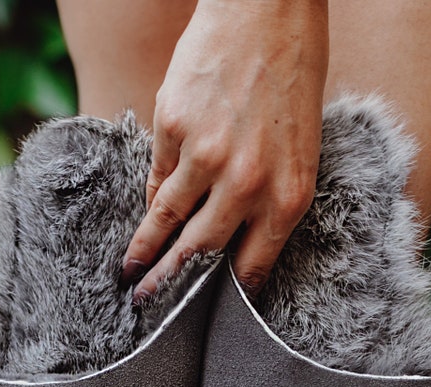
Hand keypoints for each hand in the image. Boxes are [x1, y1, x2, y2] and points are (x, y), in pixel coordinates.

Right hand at [122, 0, 328, 300]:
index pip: (251, 267)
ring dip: (145, 251)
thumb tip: (231, 242)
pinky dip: (151, 195)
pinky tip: (144, 213)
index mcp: (288, 198)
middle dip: (173, 285)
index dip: (226, 295)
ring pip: (168, 220)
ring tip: (130, 273)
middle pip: (201, 254)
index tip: (207, 313)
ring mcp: (207, 159)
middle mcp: (247, 187)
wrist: (266, 12)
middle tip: (151, 305)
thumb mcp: (300, 152)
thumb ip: (269, 200)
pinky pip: (157, 175)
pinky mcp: (174, 129)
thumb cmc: (292, 80)